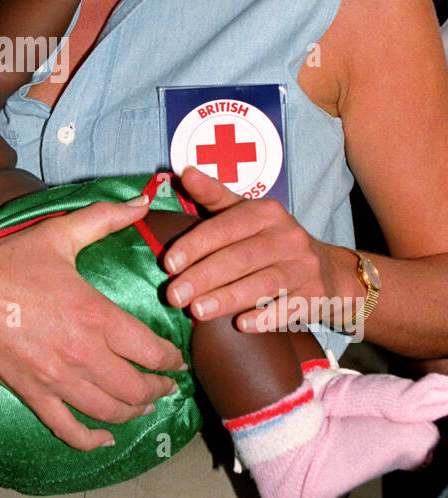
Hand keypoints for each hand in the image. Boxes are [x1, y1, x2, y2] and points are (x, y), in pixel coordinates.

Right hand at [0, 195, 184, 449]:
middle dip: (160, 390)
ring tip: (145, 407)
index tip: (178, 360)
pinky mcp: (33, 394)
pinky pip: (68, 429)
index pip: (152, 351)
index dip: (172, 360)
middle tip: (166, 386)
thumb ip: (106, 218)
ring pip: (110, 412)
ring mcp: (58, 380)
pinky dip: (91, 441)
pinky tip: (105, 439)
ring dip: (135, 413)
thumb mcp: (61, 234)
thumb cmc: (10, 262)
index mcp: (96, 316)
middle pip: (138, 388)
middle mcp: (83, 354)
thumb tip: (142, 201)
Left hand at [162, 166, 357, 330]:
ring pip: (263, 283)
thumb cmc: (271, 241)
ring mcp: (304, 266)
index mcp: (266, 212)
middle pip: (241, 257)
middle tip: (173, 296)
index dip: (195, 245)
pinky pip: (289, 308)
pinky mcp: (315, 295)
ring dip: (228, 298)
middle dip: (204, 276)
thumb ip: (214, 196)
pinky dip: (264, 317)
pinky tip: (240, 326)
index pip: (226, 226)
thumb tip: (185, 171)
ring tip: (197, 311)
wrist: (329, 271)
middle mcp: (288, 236)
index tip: (168, 265)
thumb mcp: (246, 214)